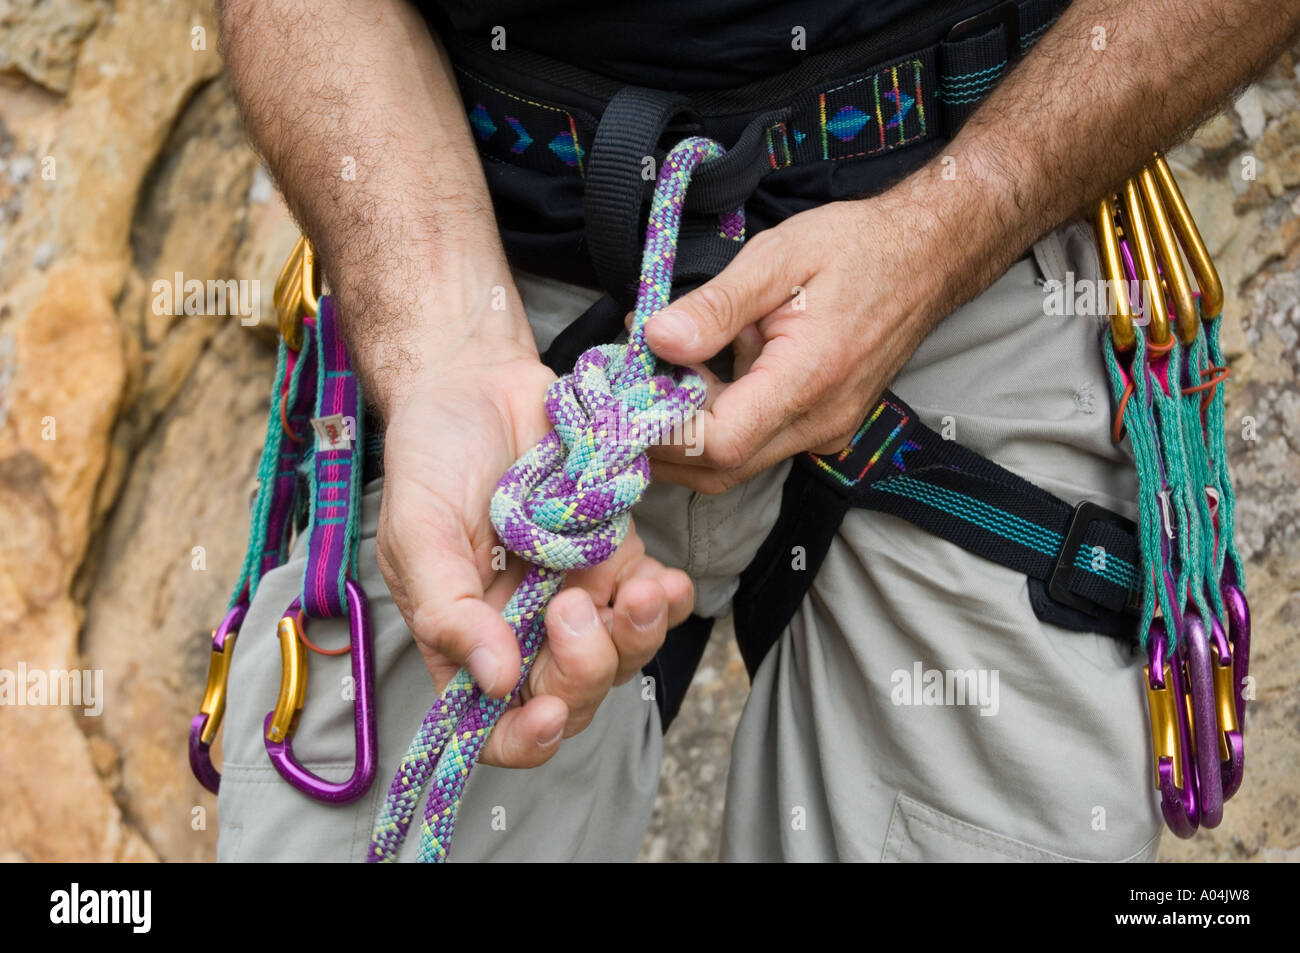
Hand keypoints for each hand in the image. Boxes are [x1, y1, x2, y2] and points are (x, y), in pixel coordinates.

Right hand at [376, 343, 691, 768]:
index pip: (495, 727)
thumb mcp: (418, 531)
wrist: (477, 384)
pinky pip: (656, 602)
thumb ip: (448, 609)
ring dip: (638, 635)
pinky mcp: (615, 557)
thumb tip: (494, 682)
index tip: (551, 711)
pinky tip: (665, 580)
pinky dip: (669, 601)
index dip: (526, 738)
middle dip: (585, 669)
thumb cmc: (432, 457)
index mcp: (465, 640)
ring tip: (638, 588)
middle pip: (572, 695)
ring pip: (623, 655)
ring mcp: (576, 596)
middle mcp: (523, 632)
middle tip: (574, 606)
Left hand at [642, 191, 952, 493]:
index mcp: (810, 378)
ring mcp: (823, 434)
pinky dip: (715, 422)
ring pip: (733, 463)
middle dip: (664, 437)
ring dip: (687, 432)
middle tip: (631, 385)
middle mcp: (819, 422)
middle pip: (719, 468)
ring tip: (663, 371)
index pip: (720, 443)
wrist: (925, 257)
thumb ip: (715, 305)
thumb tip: (655, 338)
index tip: (627, 394)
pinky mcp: (821, 429)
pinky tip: (700, 376)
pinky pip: (755, 446)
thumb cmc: (855, 248)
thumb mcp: (777, 257)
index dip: (663, 431)